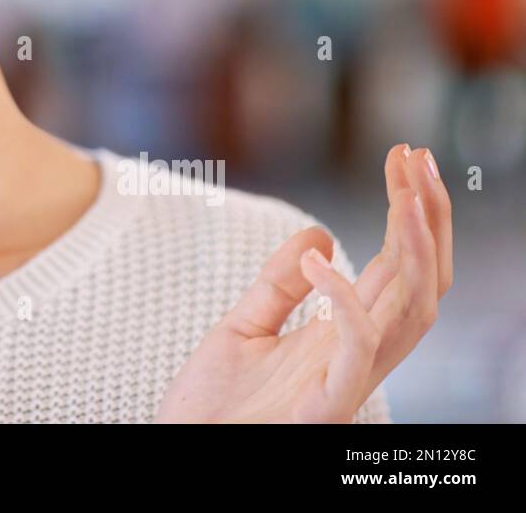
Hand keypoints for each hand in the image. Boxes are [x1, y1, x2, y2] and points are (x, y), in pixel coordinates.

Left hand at [154, 143, 451, 422]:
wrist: (183, 455)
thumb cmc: (213, 407)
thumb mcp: (243, 328)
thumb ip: (279, 284)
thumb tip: (321, 235)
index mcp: (343, 339)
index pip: (399, 269)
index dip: (410, 215)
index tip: (403, 156)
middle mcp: (357, 358)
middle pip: (422, 282)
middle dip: (427, 218)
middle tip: (415, 155)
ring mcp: (346, 384)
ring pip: (410, 311)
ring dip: (413, 246)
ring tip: (403, 188)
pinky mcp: (323, 409)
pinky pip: (355, 352)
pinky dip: (345, 301)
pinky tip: (318, 259)